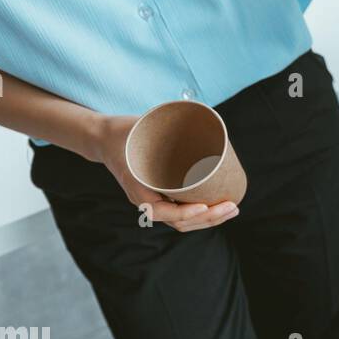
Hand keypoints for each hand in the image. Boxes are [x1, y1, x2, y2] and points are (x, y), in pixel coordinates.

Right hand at [92, 115, 239, 230]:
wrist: (106, 139)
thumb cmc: (126, 133)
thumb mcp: (142, 128)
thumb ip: (168, 125)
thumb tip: (203, 117)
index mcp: (137, 187)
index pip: (160, 211)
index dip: (184, 212)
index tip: (205, 205)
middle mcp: (145, 199)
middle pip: (178, 221)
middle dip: (208, 217)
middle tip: (233, 206)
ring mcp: (153, 200)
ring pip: (181, 222)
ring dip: (208, 220)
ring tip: (232, 210)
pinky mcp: (161, 196)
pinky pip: (181, 213)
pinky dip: (201, 215)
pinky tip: (219, 207)